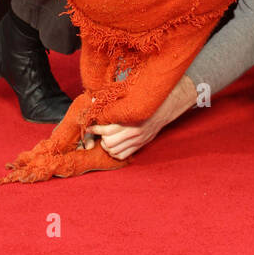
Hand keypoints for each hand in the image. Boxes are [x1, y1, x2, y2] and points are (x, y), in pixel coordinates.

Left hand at [82, 73, 198, 159]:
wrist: (164, 108)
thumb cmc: (144, 101)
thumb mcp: (129, 98)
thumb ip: (112, 103)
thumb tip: (93, 101)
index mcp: (130, 120)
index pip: (107, 129)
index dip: (95, 128)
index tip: (89, 126)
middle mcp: (134, 132)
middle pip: (108, 143)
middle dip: (101, 138)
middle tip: (101, 131)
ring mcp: (137, 140)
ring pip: (114, 151)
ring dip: (107, 146)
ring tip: (107, 138)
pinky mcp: (140, 145)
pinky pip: (122, 155)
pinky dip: (115, 152)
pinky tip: (115, 145)